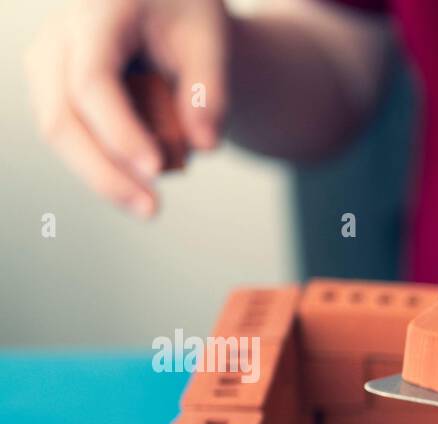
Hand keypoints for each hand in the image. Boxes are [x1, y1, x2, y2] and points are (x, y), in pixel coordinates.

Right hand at [24, 0, 229, 216]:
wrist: (161, 2)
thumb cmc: (186, 15)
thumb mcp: (212, 40)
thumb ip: (212, 91)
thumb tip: (206, 145)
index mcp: (98, 12)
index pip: (93, 81)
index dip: (120, 132)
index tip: (157, 170)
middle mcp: (59, 36)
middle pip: (61, 116)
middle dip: (104, 173)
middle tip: (152, 211)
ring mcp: (47, 62)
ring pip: (56, 133)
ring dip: (101, 176)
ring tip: (149, 207)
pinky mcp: (52, 87)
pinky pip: (68, 136)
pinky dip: (101, 165)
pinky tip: (136, 187)